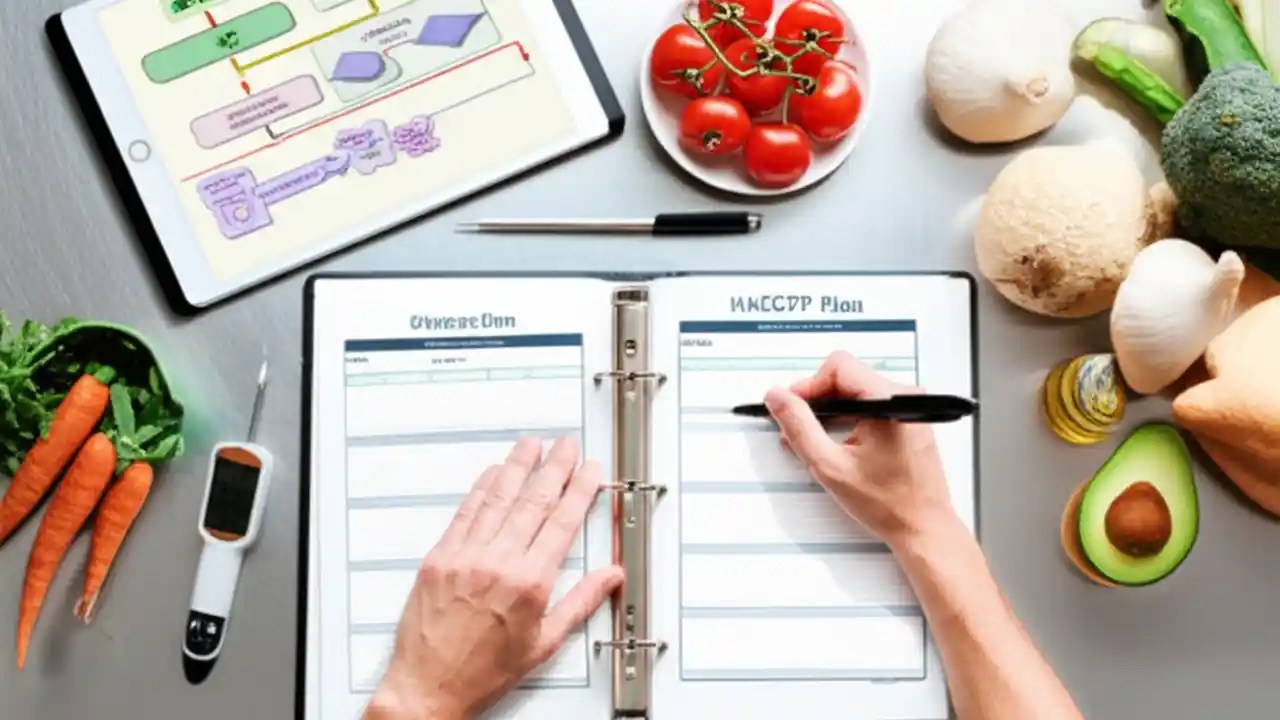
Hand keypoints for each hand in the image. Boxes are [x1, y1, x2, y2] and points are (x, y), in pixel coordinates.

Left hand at [365, 436, 622, 719]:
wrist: (428, 687)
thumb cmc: (481, 672)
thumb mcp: (544, 643)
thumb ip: (580, 603)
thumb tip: (610, 578)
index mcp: (529, 584)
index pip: (562, 522)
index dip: (579, 490)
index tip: (589, 472)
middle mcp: (498, 563)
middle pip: (534, 501)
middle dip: (554, 467)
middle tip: (566, 446)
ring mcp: (466, 557)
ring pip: (498, 499)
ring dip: (518, 466)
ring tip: (531, 445)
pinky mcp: (439, 558)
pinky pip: (465, 513)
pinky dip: (481, 488)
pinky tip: (493, 474)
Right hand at [763, 351, 957, 548]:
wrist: (923, 528)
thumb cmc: (891, 504)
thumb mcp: (831, 467)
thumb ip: (799, 427)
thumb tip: (778, 399)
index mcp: (889, 401)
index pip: (838, 367)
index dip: (808, 385)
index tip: (793, 406)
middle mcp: (904, 397)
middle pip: (847, 376)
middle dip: (818, 399)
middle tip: (800, 425)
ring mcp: (909, 408)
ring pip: (856, 389)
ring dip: (832, 410)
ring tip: (819, 439)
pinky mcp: (908, 419)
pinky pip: (871, 403)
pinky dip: (849, 417)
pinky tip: (839, 442)